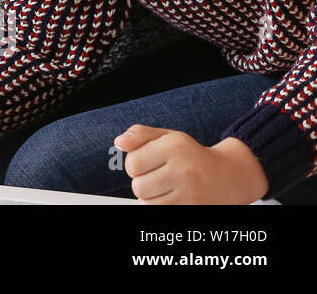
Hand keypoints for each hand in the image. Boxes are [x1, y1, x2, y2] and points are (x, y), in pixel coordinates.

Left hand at [116, 126, 268, 203]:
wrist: (229, 176)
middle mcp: (183, 170)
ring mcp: (191, 194)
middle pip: (138, 186)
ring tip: (165, 186)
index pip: (132, 163)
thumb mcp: (167, 137)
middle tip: (157, 176)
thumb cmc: (191, 155)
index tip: (147, 162)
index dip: (134, 164)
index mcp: (174, 147)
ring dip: (150, 196)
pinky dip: (160, 206)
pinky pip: (160, 212)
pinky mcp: (194, 210)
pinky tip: (171, 196)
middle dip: (142, 181)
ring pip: (147, 203)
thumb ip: (139, 135)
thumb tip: (119, 142)